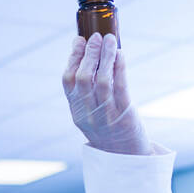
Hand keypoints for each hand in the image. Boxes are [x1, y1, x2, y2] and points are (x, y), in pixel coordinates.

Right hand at [62, 32, 151, 155]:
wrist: (125, 156)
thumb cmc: (109, 127)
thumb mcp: (90, 113)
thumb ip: (87, 90)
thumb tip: (89, 53)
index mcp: (76, 111)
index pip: (68, 81)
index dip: (72, 58)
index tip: (79, 40)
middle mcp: (88, 114)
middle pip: (83, 78)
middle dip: (89, 53)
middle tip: (96, 36)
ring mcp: (105, 115)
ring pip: (101, 80)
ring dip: (105, 56)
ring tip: (110, 39)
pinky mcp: (123, 115)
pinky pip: (120, 87)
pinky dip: (119, 67)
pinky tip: (120, 54)